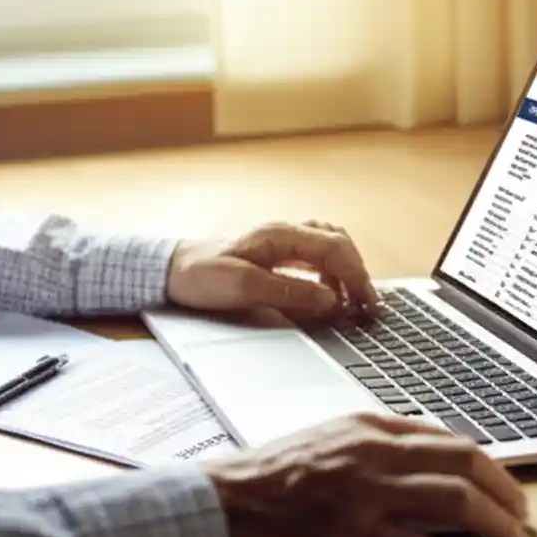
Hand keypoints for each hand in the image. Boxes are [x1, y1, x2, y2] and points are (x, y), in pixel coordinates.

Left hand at [167, 220, 378, 317]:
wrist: (169, 269)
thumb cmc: (200, 275)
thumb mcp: (244, 288)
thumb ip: (290, 293)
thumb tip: (331, 300)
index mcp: (279, 233)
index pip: (335, 248)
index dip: (358, 276)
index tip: (368, 303)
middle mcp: (284, 230)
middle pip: (338, 243)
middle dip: (358, 274)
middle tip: (368, 305)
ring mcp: (279, 239)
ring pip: (327, 246)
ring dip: (344, 271)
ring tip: (350, 302)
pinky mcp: (273, 251)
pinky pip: (312, 255)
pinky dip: (327, 272)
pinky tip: (325, 293)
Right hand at [203, 413, 534, 536]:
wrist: (211, 505)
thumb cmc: (259, 483)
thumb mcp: (322, 447)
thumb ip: (368, 454)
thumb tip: (415, 477)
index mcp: (365, 427)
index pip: (445, 437)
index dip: (486, 464)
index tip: (504, 486)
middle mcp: (371, 450)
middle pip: (464, 461)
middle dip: (506, 491)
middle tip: (522, 518)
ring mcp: (363, 491)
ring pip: (456, 499)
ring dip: (497, 526)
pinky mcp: (351, 534)